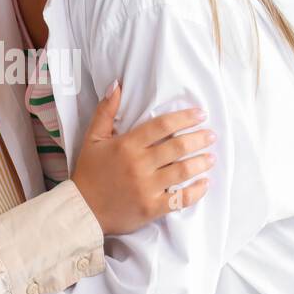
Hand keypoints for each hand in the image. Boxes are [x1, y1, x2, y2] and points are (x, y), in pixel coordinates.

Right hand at [71, 82, 213, 234]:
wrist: (82, 210)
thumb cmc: (89, 173)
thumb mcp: (92, 138)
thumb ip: (105, 111)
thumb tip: (116, 84)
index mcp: (127, 145)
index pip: (162, 125)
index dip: (185, 118)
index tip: (200, 115)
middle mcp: (139, 164)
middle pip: (178, 147)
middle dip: (199, 139)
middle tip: (211, 135)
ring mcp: (146, 187)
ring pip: (183, 171)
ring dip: (202, 162)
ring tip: (211, 157)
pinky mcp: (151, 208)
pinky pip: (180, 199)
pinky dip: (196, 191)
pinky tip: (205, 183)